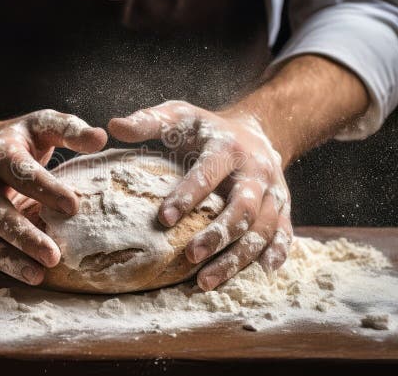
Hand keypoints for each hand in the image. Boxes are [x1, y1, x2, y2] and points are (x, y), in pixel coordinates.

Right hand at [0, 109, 106, 287]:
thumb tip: (102, 137)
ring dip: (4, 260)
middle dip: (25, 237)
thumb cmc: (17, 139)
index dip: (46, 190)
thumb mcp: (41, 124)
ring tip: (36, 277)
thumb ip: (70, 130)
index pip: (22, 174)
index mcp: (0, 154)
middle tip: (54, 257)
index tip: (74, 207)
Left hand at [108, 100, 292, 290]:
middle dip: (217, 234)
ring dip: (238, 257)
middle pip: (242, 207)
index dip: (188, 195)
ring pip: (262, 228)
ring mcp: (273, 192)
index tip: (164, 219)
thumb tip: (114, 126)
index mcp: (227, 147)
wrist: (257, 131)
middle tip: (190, 256)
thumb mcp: (180, 115)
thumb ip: (149, 121)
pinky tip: (260, 273)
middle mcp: (255, 172)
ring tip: (206, 281)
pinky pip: (284, 233)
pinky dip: (276, 253)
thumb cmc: (207, 129)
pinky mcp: (283, 208)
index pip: (208, 173)